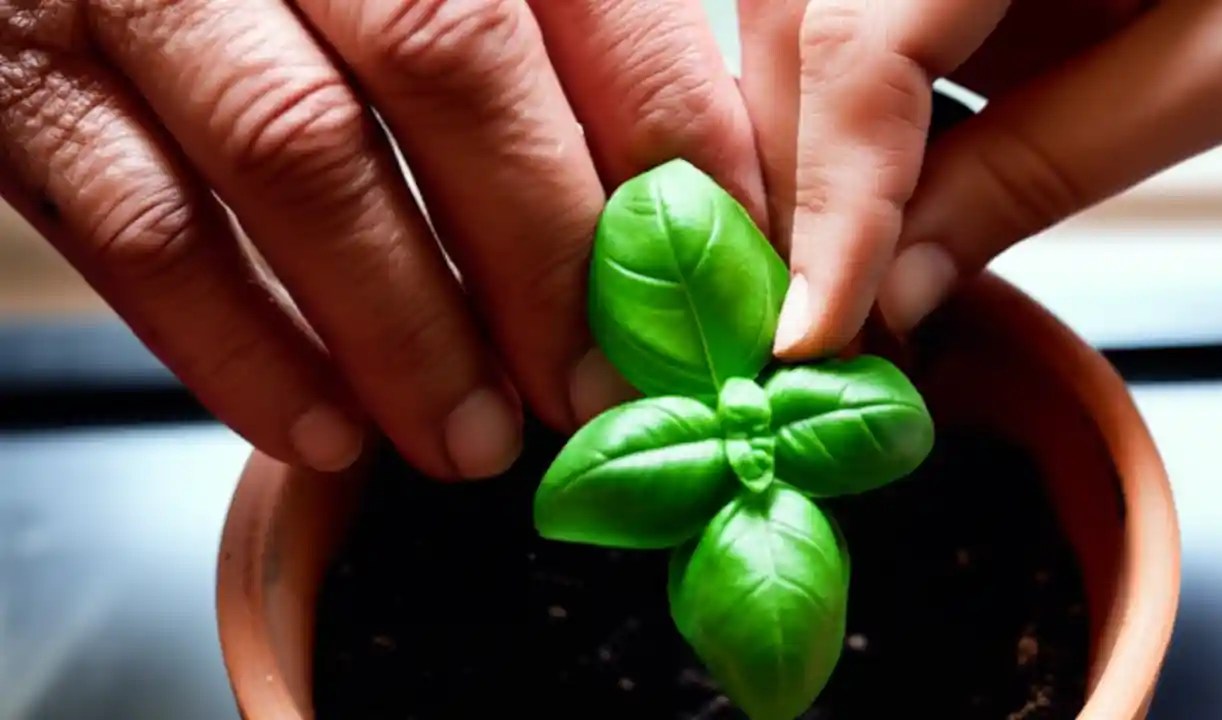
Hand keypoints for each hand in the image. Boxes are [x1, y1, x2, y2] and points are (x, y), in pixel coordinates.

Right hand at [0, 0, 763, 478]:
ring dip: (406, 328)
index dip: (670, 142)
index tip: (720, 272)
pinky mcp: (20, 79)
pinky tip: (326, 433)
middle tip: (603, 386)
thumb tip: (678, 196)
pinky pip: (141, 228)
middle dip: (545, 254)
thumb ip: (543, 41)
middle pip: (453, 66)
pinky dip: (242, 352)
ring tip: (477, 439)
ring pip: (301, 156)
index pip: (584, 0)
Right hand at [736, 0, 1221, 356]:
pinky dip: (849, 116)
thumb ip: (1039, 170)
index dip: (829, 200)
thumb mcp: (1217, 61)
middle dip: (796, 183)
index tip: (815, 328)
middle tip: (819, 317)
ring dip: (807, 152)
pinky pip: (845, 23)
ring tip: (843, 266)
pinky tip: (885, 190)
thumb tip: (894, 288)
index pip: (860, 50)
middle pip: (795, 33)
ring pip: (793, 26)